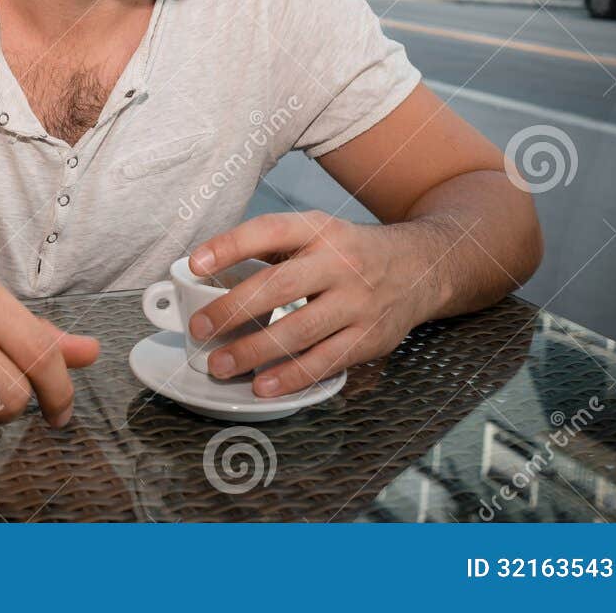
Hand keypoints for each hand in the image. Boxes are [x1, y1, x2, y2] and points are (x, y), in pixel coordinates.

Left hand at [186, 213, 437, 397]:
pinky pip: (325, 361)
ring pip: (299, 330)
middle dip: (233, 309)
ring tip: (220, 364)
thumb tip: (210, 274)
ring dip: (253, 351)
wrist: (421, 266)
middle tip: (199, 328)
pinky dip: (291, 376)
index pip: (269, 231)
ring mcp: (358, 302)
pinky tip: (263, 385)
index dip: (230, 246)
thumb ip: (273, 249)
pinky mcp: (370, 337)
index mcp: (319, 230)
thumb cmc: (351, 252)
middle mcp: (340, 263)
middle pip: (279, 286)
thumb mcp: (319, 232)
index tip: (194, 264)